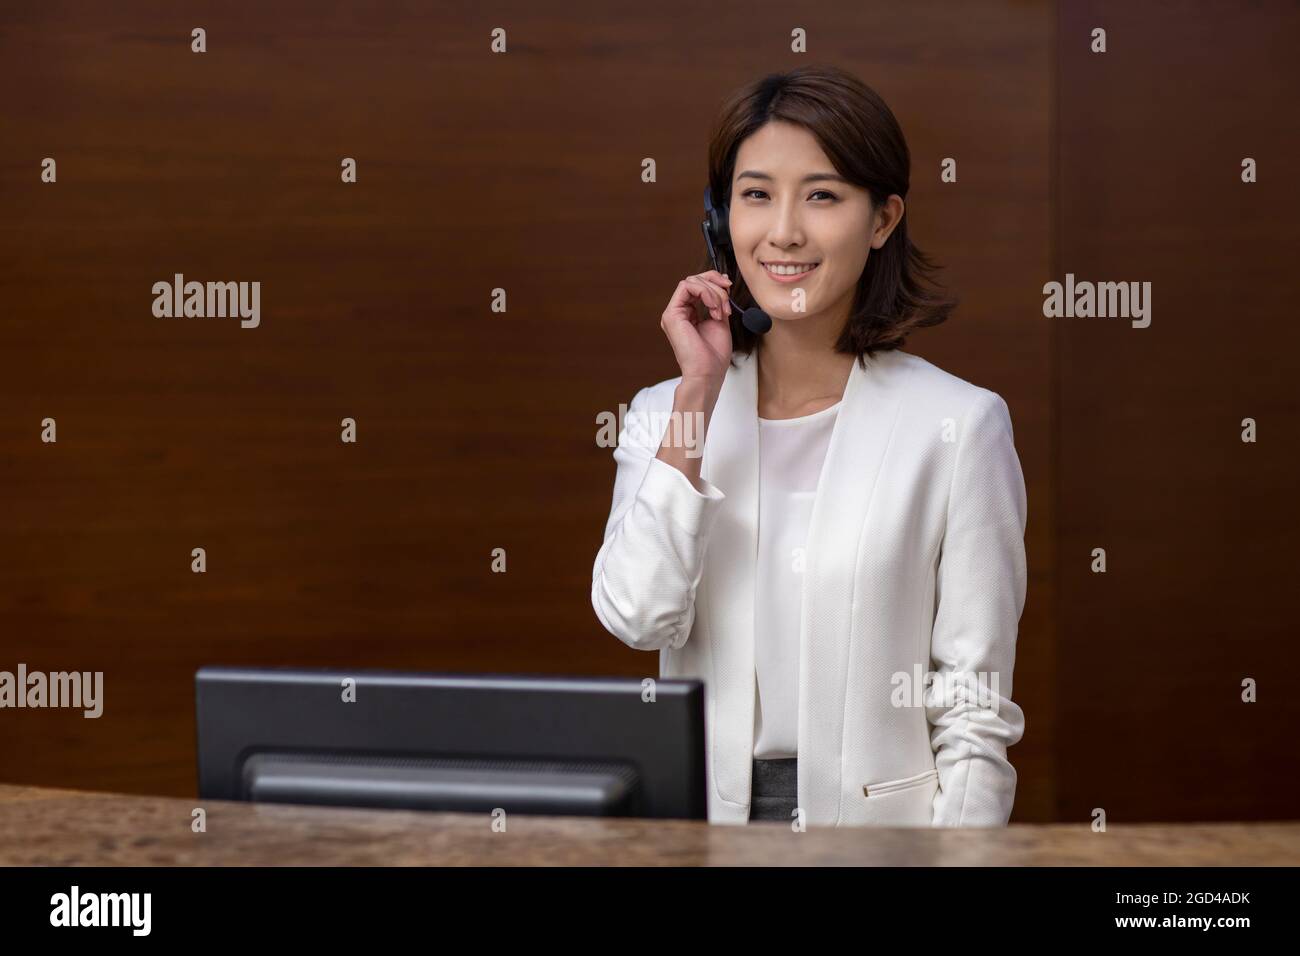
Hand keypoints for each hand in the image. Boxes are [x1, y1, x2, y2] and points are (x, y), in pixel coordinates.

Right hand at [659, 270, 733, 388]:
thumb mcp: (720, 321)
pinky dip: (705, 293)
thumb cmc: (714, 355)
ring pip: (692, 281)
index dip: (715, 281)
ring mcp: (673, 313)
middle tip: (727, 304)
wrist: (708, 373)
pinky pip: (687, 287)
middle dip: (716, 286)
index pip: (698, 285)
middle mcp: (678, 312)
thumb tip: (723, 281)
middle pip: (695, 280)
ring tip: (721, 311)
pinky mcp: (671, 315)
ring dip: (713, 292)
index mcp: (688, 314)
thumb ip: (718, 302)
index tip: (729, 287)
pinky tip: (713, 309)